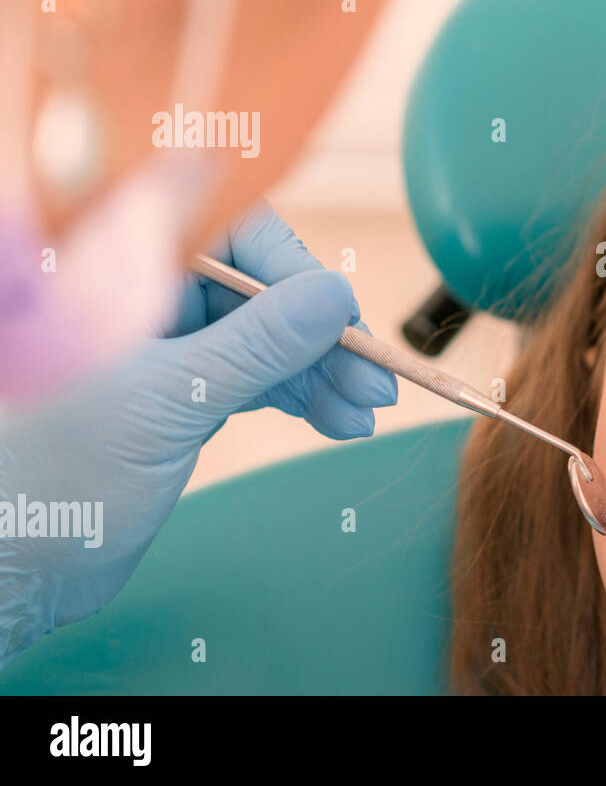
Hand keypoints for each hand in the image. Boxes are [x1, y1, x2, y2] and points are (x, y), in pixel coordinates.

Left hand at [0, 203, 397, 665]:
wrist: (19, 570)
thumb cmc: (58, 479)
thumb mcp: (169, 402)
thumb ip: (257, 344)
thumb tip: (336, 294)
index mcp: (120, 275)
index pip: (229, 234)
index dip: (292, 268)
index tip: (338, 316)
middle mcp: (147, 298)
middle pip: (263, 288)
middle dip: (322, 334)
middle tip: (372, 381)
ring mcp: (170, 345)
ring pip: (270, 336)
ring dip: (324, 371)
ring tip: (365, 412)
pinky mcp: (187, 391)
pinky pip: (261, 375)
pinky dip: (303, 395)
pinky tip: (339, 419)